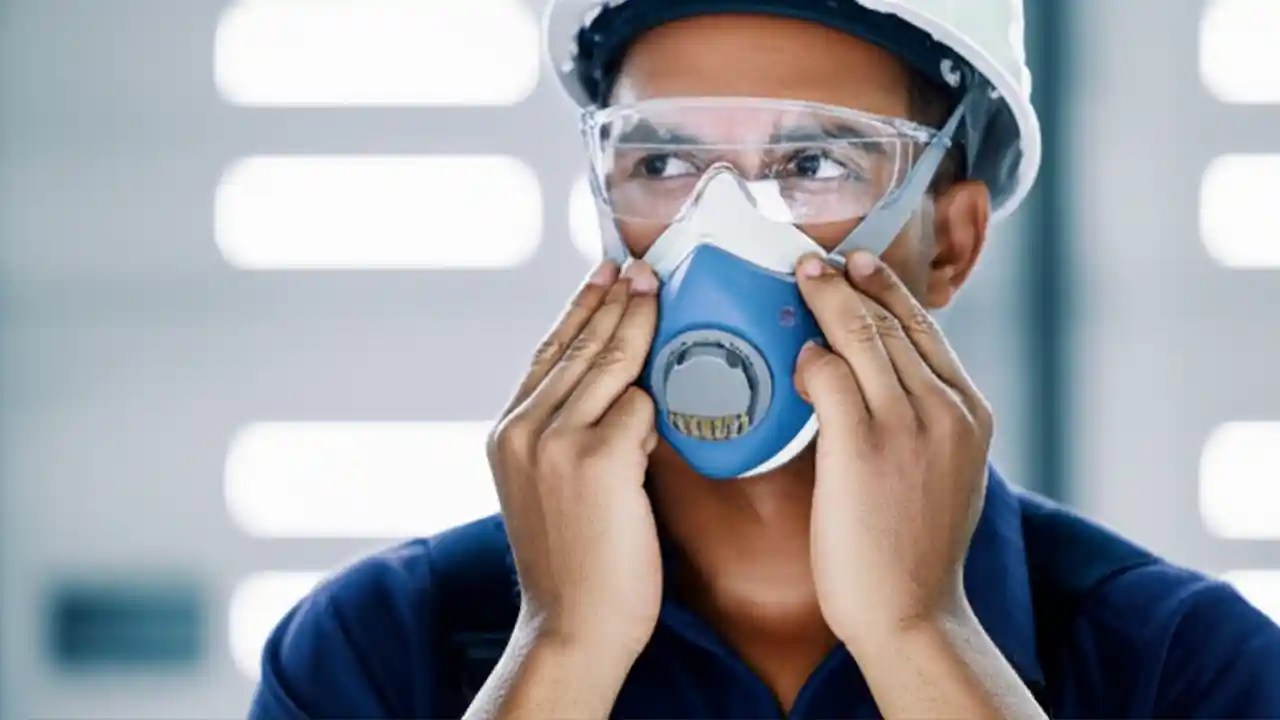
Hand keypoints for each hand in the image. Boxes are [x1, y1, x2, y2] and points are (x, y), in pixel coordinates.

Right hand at [486, 260, 663, 662]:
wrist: (572, 625)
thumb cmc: (574, 564)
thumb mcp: (546, 486)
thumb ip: (565, 435)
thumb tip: (619, 392)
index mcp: (507, 433)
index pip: (548, 354)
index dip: (578, 309)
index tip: (603, 274)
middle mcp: (523, 429)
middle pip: (578, 347)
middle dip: (612, 300)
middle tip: (639, 267)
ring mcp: (558, 441)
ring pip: (609, 364)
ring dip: (637, 322)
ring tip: (656, 289)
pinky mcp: (599, 458)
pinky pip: (641, 408)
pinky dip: (657, 407)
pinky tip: (667, 397)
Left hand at [793, 250, 992, 650]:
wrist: (912, 613)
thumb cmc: (915, 549)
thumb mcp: (945, 471)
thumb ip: (925, 421)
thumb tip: (885, 382)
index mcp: (971, 412)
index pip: (926, 330)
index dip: (888, 290)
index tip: (859, 265)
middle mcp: (945, 409)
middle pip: (891, 322)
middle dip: (851, 284)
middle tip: (816, 260)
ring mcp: (907, 425)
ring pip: (861, 336)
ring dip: (826, 301)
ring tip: (800, 277)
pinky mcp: (862, 446)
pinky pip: (829, 375)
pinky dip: (810, 359)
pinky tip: (798, 358)